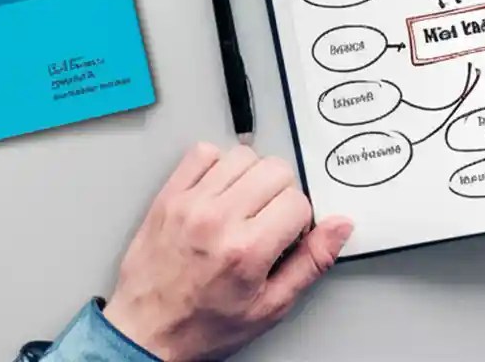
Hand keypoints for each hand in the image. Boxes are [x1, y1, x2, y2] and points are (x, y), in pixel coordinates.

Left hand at [103, 143, 352, 360]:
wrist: (145, 331)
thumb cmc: (203, 324)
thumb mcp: (270, 306)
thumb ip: (311, 262)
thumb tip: (339, 227)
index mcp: (247, 251)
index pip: (298, 201)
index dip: (301, 219)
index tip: (288, 234)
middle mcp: (218, 221)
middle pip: (276, 170)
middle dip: (282, 193)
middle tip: (269, 219)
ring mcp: (190, 204)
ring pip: (243, 155)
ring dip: (253, 176)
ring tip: (245, 204)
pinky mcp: (169, 196)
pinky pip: (202, 153)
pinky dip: (218, 165)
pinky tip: (220, 192)